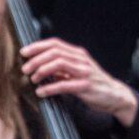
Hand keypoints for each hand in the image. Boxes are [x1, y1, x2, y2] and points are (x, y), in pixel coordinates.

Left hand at [21, 38, 137, 126]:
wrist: (114, 95)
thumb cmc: (94, 83)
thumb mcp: (77, 71)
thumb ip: (62, 68)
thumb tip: (40, 66)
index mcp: (78, 54)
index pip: (55, 43)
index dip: (38, 46)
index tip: (24, 52)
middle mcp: (81, 60)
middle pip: (54, 52)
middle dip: (36, 59)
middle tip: (25, 68)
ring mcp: (84, 72)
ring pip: (58, 64)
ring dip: (42, 70)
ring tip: (33, 79)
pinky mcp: (86, 86)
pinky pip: (64, 85)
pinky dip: (49, 88)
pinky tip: (41, 92)